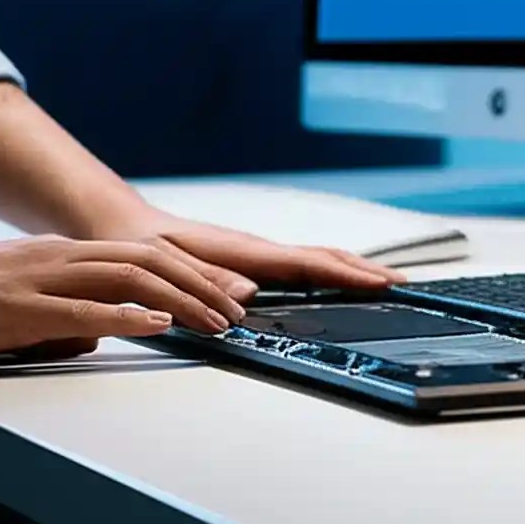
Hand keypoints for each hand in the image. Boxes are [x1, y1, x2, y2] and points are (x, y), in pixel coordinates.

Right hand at [0, 235, 246, 365]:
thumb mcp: (15, 306)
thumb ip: (62, 318)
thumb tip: (102, 337)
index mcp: (58, 254)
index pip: (139, 257)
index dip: (188, 274)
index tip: (224, 295)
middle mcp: (56, 256)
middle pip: (148, 261)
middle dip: (201, 285)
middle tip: (238, 310)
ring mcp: (39, 278)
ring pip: (128, 278)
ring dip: (180, 299)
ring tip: (216, 321)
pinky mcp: (18, 307)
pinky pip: (84, 309)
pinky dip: (127, 315)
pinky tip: (158, 324)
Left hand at [84, 205, 407, 301]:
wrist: (121, 228)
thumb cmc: (139, 248)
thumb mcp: (164, 267)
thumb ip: (205, 281)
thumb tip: (249, 295)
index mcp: (243, 252)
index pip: (306, 264)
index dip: (346, 274)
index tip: (381, 282)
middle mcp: (256, 250)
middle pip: (323, 257)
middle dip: (363, 270)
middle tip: (403, 284)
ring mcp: (256, 254)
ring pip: (315, 259)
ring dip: (351, 269)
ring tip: (385, 282)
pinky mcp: (250, 261)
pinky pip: (299, 266)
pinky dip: (328, 272)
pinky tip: (336, 284)